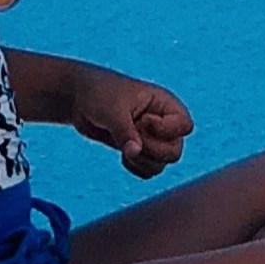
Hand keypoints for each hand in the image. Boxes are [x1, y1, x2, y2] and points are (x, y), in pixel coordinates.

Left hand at [71, 70, 193, 177]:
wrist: (79, 98)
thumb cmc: (99, 93)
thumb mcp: (112, 111)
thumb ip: (125, 132)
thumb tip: (136, 152)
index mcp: (164, 104)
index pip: (184, 126)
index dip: (165, 130)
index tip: (142, 120)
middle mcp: (162, 122)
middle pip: (175, 150)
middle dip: (152, 150)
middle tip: (132, 138)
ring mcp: (150, 137)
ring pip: (162, 163)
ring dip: (142, 161)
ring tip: (124, 148)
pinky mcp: (138, 149)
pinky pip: (148, 170)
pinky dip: (136, 167)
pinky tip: (122, 156)